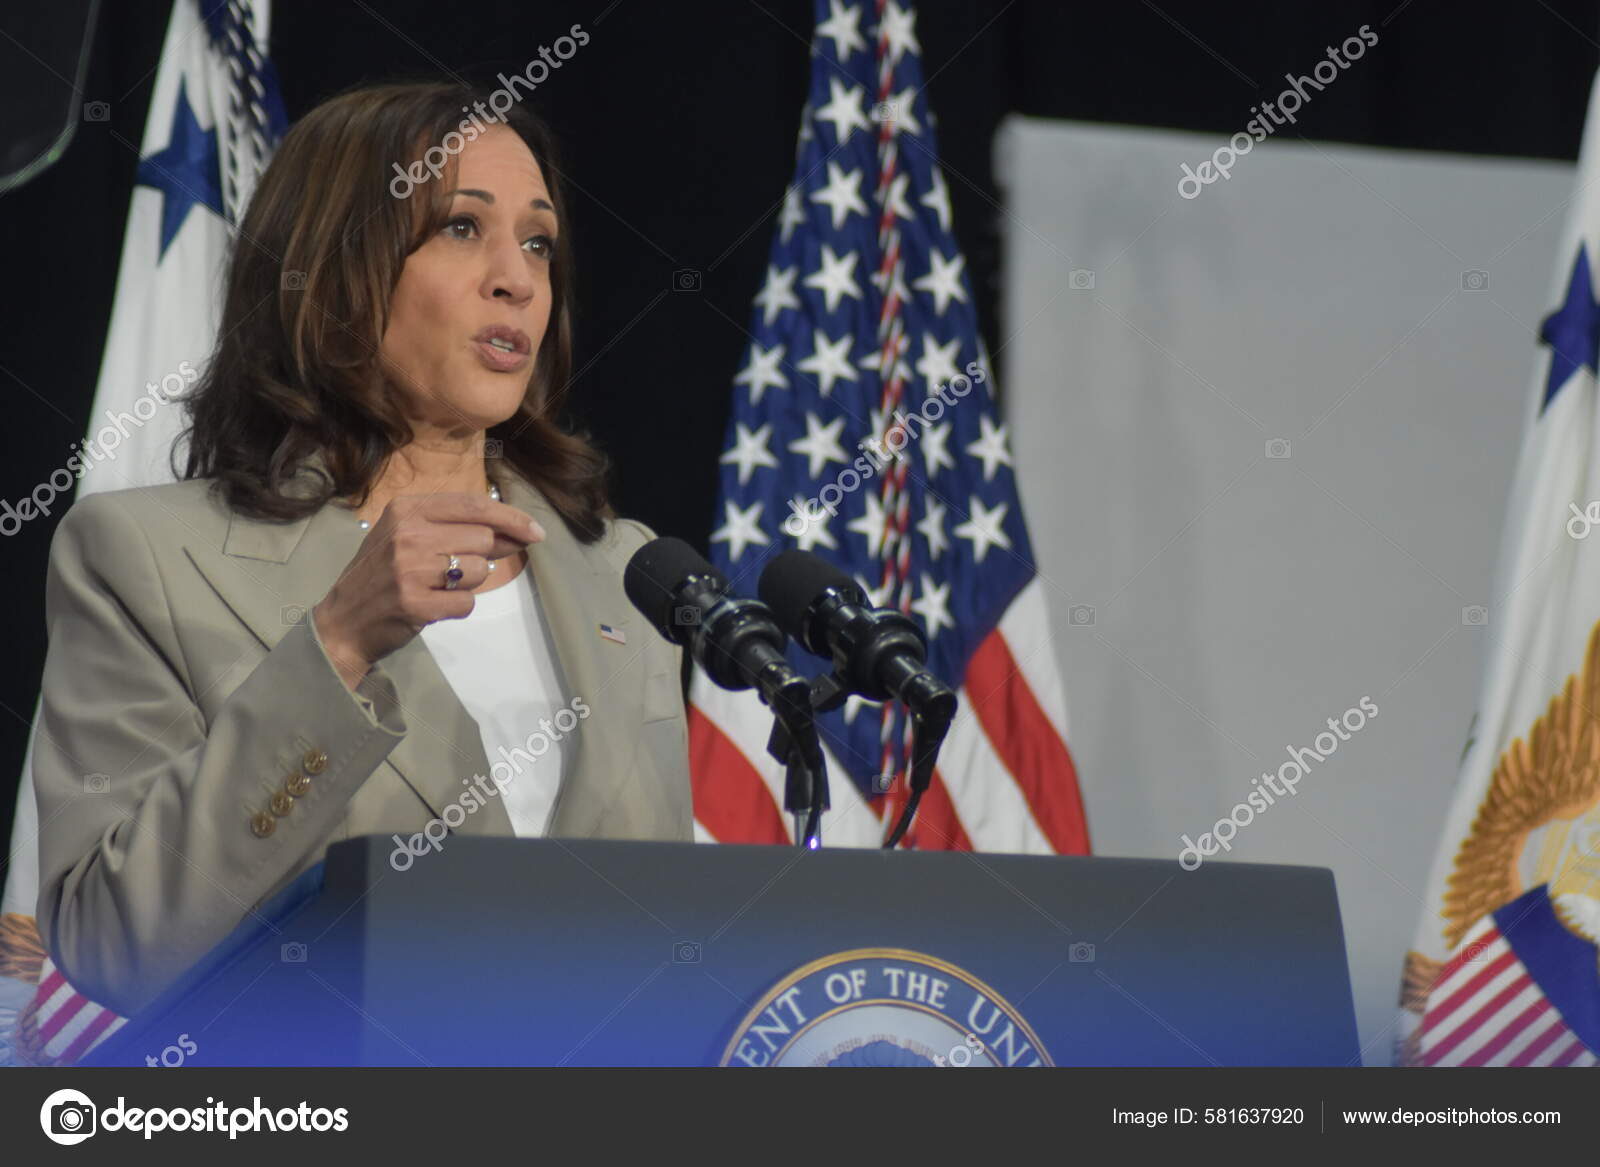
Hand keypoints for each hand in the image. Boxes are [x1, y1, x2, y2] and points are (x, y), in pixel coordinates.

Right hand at [312, 493, 543, 689]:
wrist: (343, 621)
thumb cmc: (382, 575)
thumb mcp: (410, 537)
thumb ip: (458, 529)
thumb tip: (518, 531)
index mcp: (407, 509)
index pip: (475, 506)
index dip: (512, 518)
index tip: (537, 532)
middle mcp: (408, 533)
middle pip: (483, 538)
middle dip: (482, 557)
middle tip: (457, 569)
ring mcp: (410, 569)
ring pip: (478, 571)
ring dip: (468, 584)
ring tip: (436, 587)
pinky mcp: (415, 603)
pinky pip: (467, 603)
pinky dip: (458, 608)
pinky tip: (432, 606)